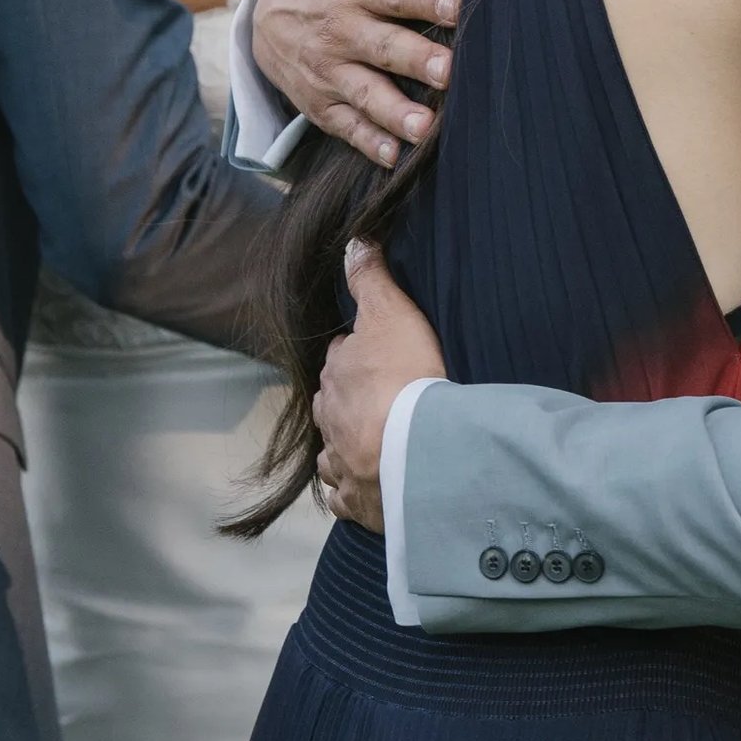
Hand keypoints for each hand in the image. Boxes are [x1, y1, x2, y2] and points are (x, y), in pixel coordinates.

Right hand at [251, 0, 459, 164]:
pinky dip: (368, 143)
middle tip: (450, 71)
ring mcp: (329, 70)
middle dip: (415, 59)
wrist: (267, 14)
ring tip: (426, 128)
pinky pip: (346, 126)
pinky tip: (393, 157)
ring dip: (395, 112)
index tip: (459, 7)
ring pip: (365, 93)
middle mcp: (343, 29)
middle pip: (383, 46)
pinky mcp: (322, 104)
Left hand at [313, 243, 449, 524]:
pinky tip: (365, 487)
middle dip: (350, 401)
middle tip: (380, 401)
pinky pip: (344, 494)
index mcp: (336, 374)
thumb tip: (352, 241)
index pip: (341, 357)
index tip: (378, 357)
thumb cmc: (404, 379)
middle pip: (333, 403)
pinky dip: (352, 490)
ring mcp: (338, 460)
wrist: (411, 452)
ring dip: (347, 445)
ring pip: (334, 449)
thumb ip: (370, 278)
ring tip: (372, 444)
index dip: (359, 355)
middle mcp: (328, 416)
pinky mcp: (353, 498)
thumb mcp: (390, 313)